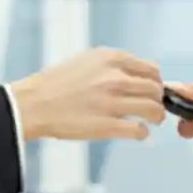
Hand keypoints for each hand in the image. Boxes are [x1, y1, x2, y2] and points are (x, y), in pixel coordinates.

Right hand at [10, 48, 165, 141]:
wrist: (33, 104)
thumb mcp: (88, 60)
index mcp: (110, 59)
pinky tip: (138, 132)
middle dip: (158, 100)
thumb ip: (114, 66)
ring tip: (152, 120)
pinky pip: (139, 130)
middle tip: (154, 107)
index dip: (156, 81)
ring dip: (156, 116)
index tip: (154, 89)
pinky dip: (143, 133)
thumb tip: (140, 75)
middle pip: (155, 89)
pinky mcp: (106, 126)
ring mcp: (112, 102)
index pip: (151, 69)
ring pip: (153, 109)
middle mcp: (114, 78)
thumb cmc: (57, 83)